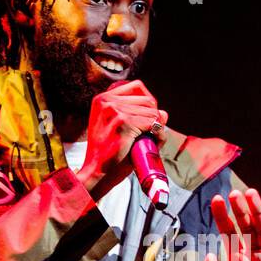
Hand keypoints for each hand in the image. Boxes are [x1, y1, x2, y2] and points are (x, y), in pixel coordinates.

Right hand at [76, 79, 166, 199]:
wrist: (96, 172)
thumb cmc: (107, 154)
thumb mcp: (116, 128)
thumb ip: (136, 116)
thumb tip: (163, 113)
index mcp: (102, 99)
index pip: (137, 87)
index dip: (148, 102)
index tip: (148, 118)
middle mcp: (106, 101)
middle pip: (148, 100)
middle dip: (154, 117)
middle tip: (151, 134)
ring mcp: (114, 111)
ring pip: (152, 112)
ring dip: (157, 127)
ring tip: (150, 141)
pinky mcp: (123, 123)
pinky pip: (153, 123)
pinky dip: (158, 134)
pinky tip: (153, 143)